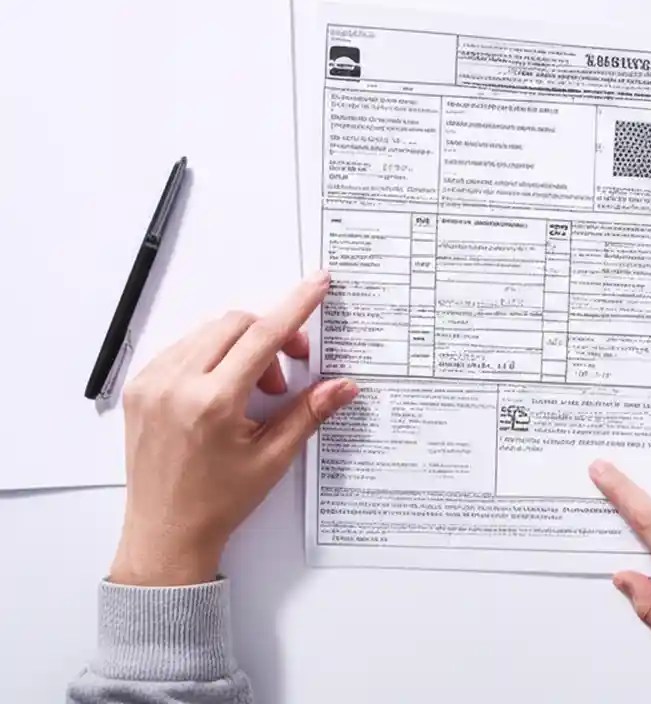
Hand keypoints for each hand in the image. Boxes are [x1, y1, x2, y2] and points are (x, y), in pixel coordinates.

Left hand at [109, 272, 357, 586]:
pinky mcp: (139, 387)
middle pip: (235, 325)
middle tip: (287, 374)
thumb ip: (309, 413)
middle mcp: (176, 386)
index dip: (296, 307)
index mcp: (212, 403)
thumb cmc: (216, 502)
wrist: (165, 532)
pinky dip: (211, 355)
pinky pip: (182, 348)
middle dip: (270, 336)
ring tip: (253, 391)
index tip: (317, 285)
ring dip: (241, 347)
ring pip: (208, 332)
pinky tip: (223, 389)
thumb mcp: (272, 458)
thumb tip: (343, 386)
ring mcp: (152, 383)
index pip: (262, 336)